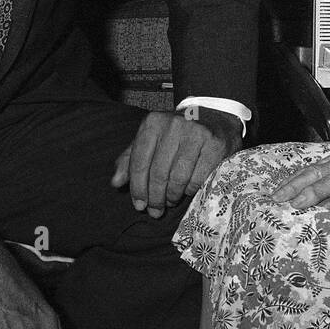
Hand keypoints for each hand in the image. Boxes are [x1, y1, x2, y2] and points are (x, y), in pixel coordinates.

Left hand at [110, 109, 236, 217]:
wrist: (214, 117)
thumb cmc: (175, 134)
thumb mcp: (150, 140)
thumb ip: (131, 159)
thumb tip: (115, 182)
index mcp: (153, 123)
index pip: (139, 161)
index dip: (137, 188)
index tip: (139, 205)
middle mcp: (173, 125)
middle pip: (158, 173)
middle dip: (155, 197)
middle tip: (155, 211)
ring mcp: (196, 133)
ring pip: (178, 177)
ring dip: (172, 196)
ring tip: (170, 201)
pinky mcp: (214, 144)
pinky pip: (198, 177)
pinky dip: (190, 190)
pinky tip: (187, 191)